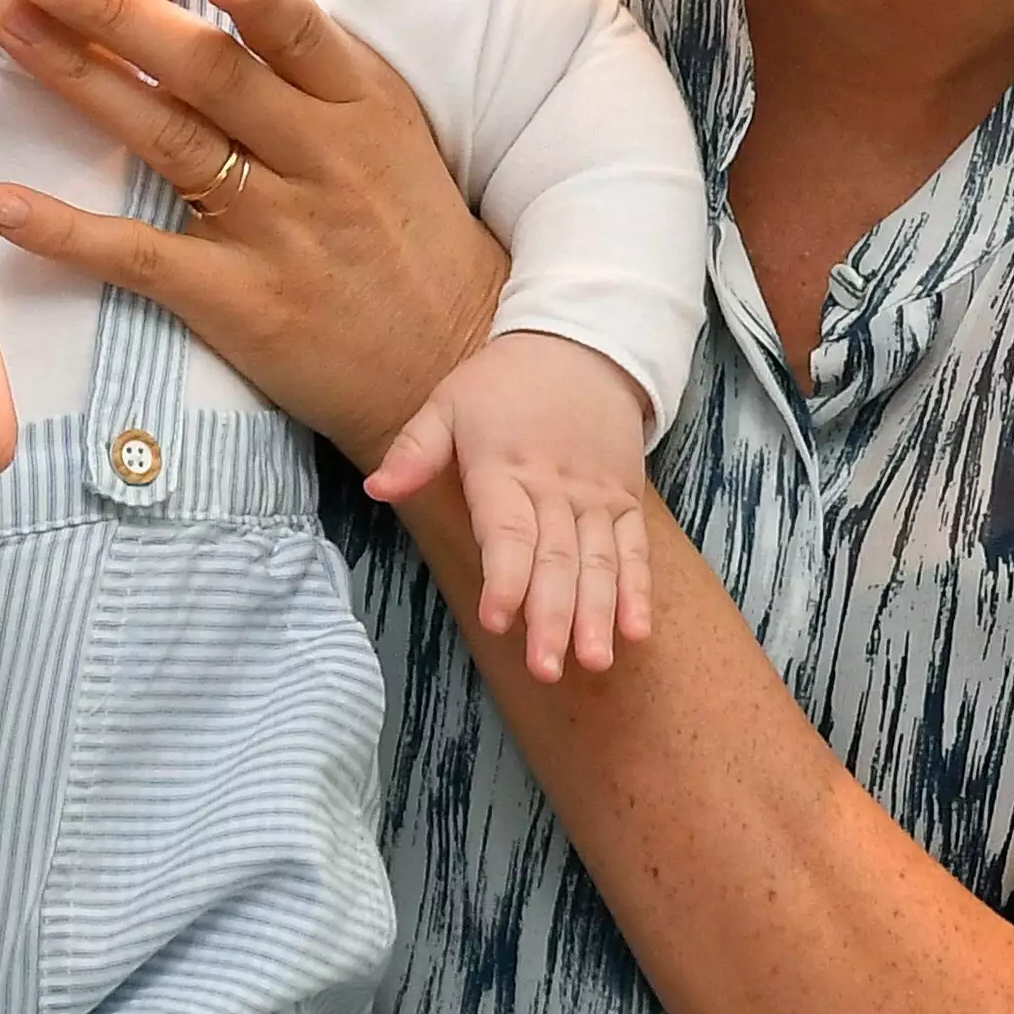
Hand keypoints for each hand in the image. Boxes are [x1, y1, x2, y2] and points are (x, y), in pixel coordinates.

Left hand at [0, 0, 501, 467]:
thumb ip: (313, 67)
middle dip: (119, 11)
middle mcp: (320, 158)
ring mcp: (275, 231)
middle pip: (210, 75)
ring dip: (79, 79)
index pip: (307, 41)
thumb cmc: (406, 228)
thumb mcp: (389, 132)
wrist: (451, 361)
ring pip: (167, 140)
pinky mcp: (237, 301)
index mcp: (361, 105)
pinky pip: (140, 258)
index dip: (267, 5)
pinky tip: (3, 204)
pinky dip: (68, 232)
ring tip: (10, 28)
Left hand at [366, 330, 656, 682]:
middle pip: (555, 559)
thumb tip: (376, 490)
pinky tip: (636, 632)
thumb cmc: (501, 382)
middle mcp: (554, 488)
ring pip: (598, 563)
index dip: (505, 577)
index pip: (508, 531)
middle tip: (545, 667)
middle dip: (551, 617)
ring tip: (594, 661)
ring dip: (596, 615)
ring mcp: (594, 497)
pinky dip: (637, 591)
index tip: (498, 620)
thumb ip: (414, 450)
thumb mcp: (447, 401)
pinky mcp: (624, 501)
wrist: (579, 346)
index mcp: (504, 467)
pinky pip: (633, 550)